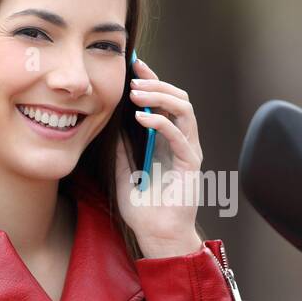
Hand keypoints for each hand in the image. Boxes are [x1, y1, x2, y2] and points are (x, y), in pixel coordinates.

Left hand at [114, 57, 204, 258]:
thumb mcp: (123, 172)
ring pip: (184, 109)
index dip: (152, 80)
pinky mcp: (191, 163)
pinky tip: (142, 118)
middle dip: (157, 82)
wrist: (157, 236)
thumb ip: (121, 148)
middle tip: (134, 77)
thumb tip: (110, 122)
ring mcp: (189, 151)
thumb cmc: (143, 209)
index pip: (164, 102)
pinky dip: (161, 122)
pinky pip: (180, 135)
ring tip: (137, 94)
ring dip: (160, 96)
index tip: (134, 65)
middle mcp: (181, 141)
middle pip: (178, 98)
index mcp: (167, 141)